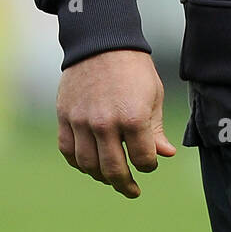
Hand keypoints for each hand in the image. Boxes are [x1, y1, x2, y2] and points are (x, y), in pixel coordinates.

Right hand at [56, 50, 175, 198]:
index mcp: (133, 117)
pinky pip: (68, 151)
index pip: (142, 160)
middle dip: (125, 184)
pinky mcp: (65, 117)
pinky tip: (89, 164)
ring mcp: (82, 122)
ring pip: (88, 165)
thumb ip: (156, 129)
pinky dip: (78, 162)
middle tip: (132, 189)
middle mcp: (106, 123)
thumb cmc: (134, 68)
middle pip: (113, 170)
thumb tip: (165, 154)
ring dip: (101, 177)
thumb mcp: (153, 95)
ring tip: (111, 178)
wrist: (102, 42)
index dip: (148, 166)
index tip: (149, 164)